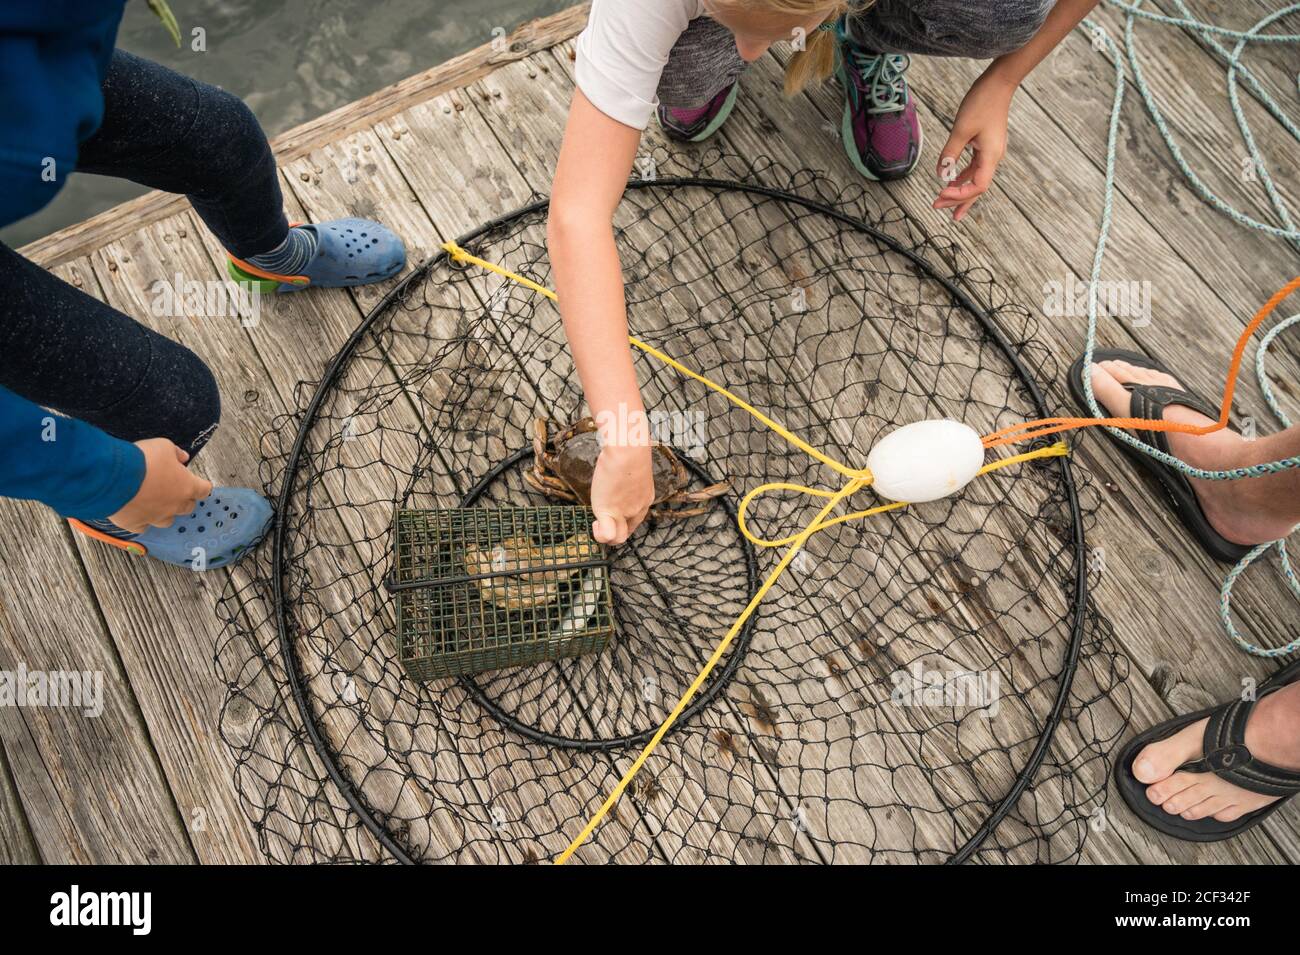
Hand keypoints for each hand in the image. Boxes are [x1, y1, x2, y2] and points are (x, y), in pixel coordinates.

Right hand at [108, 438, 213, 532]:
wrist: (112, 476)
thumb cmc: (142, 460)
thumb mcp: (164, 446)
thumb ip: (176, 453)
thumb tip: (183, 458)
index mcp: (187, 487)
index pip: (204, 490)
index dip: (200, 485)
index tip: (197, 482)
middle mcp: (174, 506)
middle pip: (187, 507)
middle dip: (183, 498)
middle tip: (173, 488)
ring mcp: (156, 517)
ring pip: (167, 520)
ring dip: (164, 512)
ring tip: (154, 501)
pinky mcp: (136, 524)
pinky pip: (143, 527)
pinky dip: (141, 520)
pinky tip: (136, 511)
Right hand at [589, 443, 654, 545]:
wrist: (628, 449)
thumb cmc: (629, 450)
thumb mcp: (631, 467)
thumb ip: (624, 476)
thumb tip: (614, 467)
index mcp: (644, 498)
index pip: (635, 518)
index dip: (622, 519)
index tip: (611, 508)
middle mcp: (637, 508)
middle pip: (628, 531)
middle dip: (614, 529)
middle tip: (602, 519)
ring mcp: (625, 512)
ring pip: (619, 539)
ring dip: (606, 537)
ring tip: (598, 523)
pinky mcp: (611, 511)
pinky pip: (607, 535)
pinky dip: (600, 534)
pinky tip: (596, 523)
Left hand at [934, 73, 1014, 221]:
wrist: (998, 83)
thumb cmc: (982, 103)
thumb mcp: (961, 129)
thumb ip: (950, 152)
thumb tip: (941, 173)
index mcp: (991, 156)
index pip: (977, 187)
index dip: (959, 195)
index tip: (940, 194)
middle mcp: (993, 157)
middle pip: (976, 188)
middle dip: (957, 200)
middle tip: (937, 207)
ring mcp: (990, 152)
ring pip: (975, 179)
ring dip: (960, 191)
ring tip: (946, 204)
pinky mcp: (985, 145)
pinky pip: (974, 167)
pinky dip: (963, 176)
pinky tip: (952, 181)